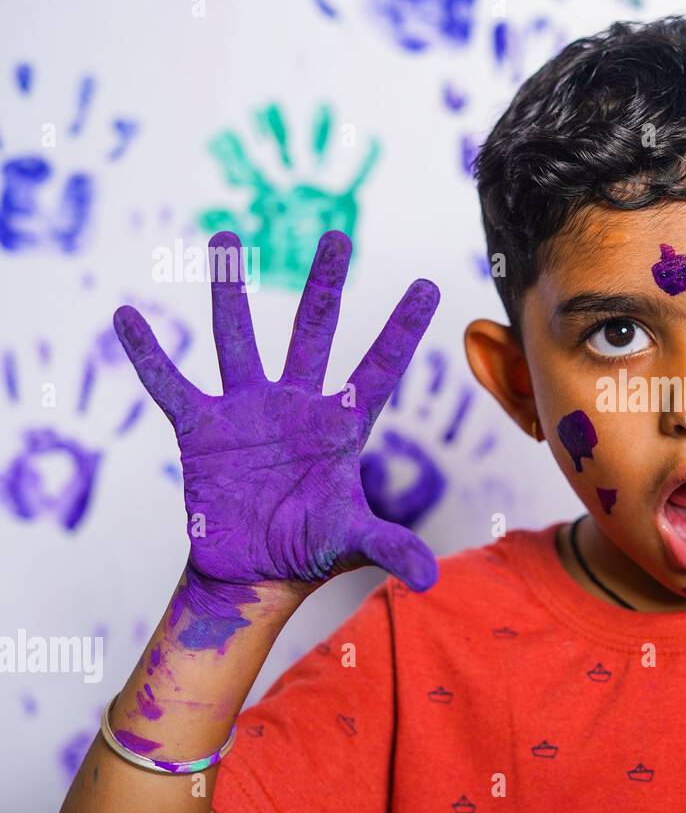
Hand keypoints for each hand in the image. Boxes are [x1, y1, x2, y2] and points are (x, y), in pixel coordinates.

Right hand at [115, 230, 440, 647]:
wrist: (252, 573)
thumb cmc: (307, 552)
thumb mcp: (351, 544)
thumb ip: (391, 548)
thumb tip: (432, 578)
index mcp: (340, 425)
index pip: (378, 368)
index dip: (402, 329)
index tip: (430, 286)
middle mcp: (295, 405)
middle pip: (313, 332)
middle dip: (325, 286)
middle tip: (338, 234)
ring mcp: (247, 411)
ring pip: (236, 339)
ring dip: (229, 291)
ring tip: (225, 236)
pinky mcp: (201, 429)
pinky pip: (170, 384)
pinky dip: (148, 355)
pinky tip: (127, 317)